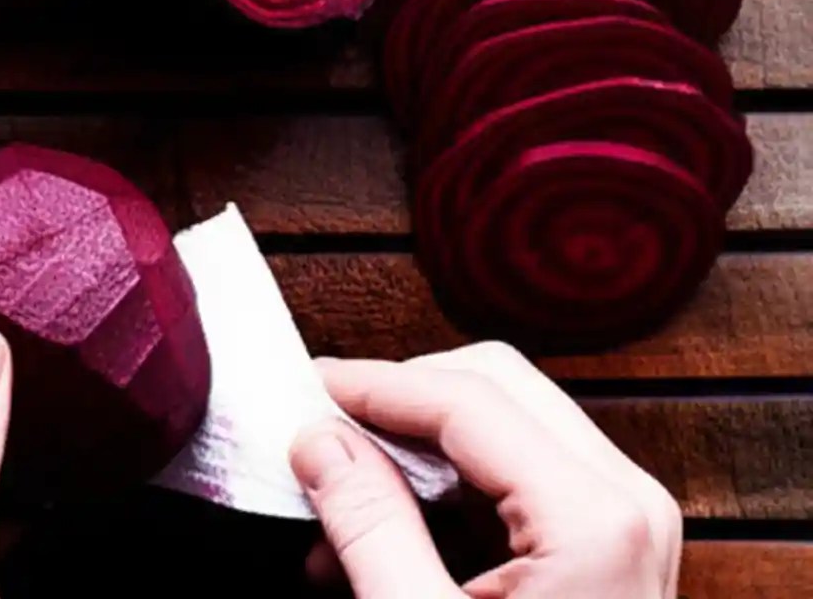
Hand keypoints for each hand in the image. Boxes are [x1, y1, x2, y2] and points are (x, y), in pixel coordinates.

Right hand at [290, 342, 681, 598]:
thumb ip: (369, 526)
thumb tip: (320, 442)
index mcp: (590, 518)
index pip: (466, 397)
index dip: (375, 385)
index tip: (306, 390)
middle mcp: (621, 499)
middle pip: (494, 386)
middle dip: (398, 402)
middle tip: (321, 432)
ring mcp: (620, 518)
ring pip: (502, 420)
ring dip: (414, 447)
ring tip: (339, 506)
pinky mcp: (603, 541)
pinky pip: (515, 472)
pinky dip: (442, 488)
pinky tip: (381, 536)